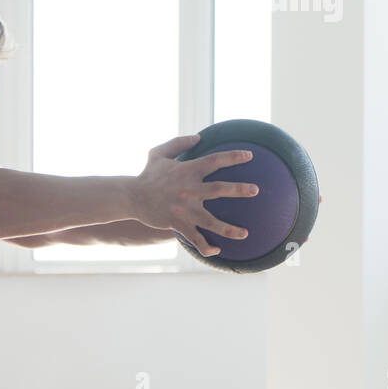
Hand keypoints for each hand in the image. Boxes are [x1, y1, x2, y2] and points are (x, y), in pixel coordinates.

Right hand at [132, 135, 258, 256]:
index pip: (215, 160)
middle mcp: (189, 190)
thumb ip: (178, 143)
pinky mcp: (178, 224)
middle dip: (239, 190)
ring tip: (245, 233)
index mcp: (188, 170)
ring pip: (211, 221)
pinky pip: (195, 238)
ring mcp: (184, 209)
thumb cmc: (147, 175)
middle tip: (255, 190)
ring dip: (229, 229)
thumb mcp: (158, 153)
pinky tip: (217, 251)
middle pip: (220, 190)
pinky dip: (205, 246)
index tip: (249, 156)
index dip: (233, 157)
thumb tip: (199, 137)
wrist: (131, 197)